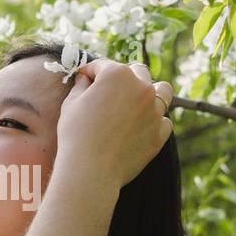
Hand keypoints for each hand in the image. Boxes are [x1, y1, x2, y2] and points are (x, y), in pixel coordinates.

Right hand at [57, 59, 173, 186]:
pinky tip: (140, 127)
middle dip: (123, 78)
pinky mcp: (160, 133)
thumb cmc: (76, 134)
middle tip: (110, 91)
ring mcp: (155, 111)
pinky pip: (164, 120)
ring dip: (151, 92)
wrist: (91, 170)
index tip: (84, 79)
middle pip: (137, 71)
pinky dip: (154, 121)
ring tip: (138, 102)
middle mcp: (142, 87)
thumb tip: (85, 79)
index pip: (103, 65)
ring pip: (163, 91)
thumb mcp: (71, 103)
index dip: (90, 72)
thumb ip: (81, 86)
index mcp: (118, 74)